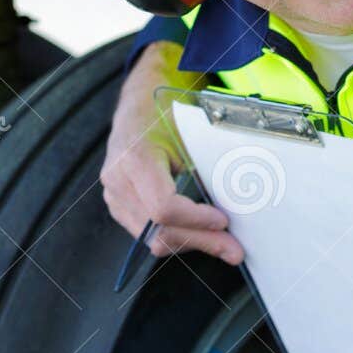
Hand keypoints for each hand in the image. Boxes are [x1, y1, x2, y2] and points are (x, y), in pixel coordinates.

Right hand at [100, 42, 243, 262]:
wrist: (140, 102)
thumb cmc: (167, 114)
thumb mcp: (191, 135)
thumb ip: (208, 171)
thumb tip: (239, 207)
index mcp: (134, 158)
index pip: (163, 208)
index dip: (196, 220)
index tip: (223, 220)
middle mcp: (117, 180)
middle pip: (159, 229)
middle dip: (201, 240)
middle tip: (233, 249)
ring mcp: (113, 195)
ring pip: (152, 238)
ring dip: (190, 243)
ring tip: (221, 242)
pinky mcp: (118, 205)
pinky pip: (147, 233)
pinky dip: (176, 236)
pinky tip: (199, 232)